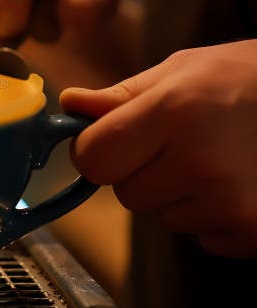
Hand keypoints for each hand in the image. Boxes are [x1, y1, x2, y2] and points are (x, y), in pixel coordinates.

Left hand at [61, 40, 256, 257]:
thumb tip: (69, 106)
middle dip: (139, 170)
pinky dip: (210, 215)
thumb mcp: (179, 72)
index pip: (93, 158)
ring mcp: (230, 203)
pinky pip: (201, 235)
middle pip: (125, 192)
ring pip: (161, 216)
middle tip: (179, 142)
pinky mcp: (252, 232)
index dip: (95, 150)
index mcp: (173, 113)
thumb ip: (120, 97)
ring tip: (216, 158)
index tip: (110, 139)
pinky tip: (237, 181)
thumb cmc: (244, 79)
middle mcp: (199, 163)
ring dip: (177, 194)